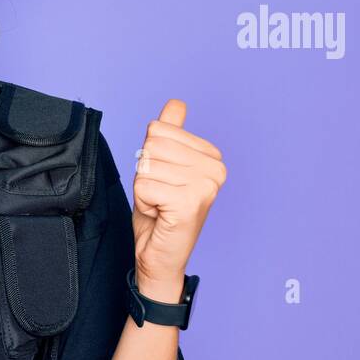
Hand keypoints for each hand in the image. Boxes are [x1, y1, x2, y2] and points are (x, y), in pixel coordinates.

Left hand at [130, 100, 226, 298]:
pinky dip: (143, 203)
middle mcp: (216, 168)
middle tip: (160, 196)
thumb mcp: (161, 167)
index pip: (158, 130)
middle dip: (145, 173)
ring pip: (146, 166)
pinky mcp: (190, 202)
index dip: (150, 158)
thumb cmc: (160, 213)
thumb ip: (170, 134)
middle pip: (151, 145)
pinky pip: (144, 186)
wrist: (160, 256)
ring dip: (144, 189)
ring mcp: (206, 185)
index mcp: (212, 156)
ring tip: (160, 206)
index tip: (164, 182)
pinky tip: (160, 215)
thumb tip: (176, 103)